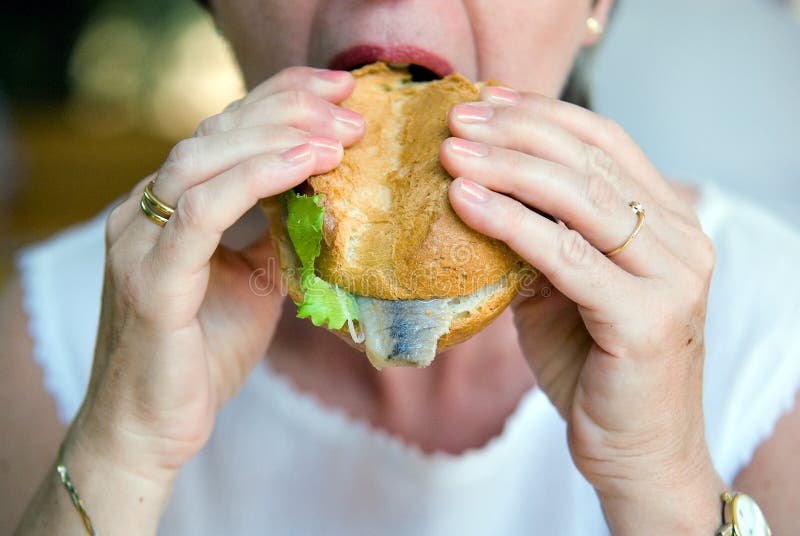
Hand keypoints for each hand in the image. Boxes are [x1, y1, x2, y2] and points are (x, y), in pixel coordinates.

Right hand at [72, 67, 364, 483]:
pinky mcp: (151, 280)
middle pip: (213, 133)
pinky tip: (307, 164)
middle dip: (287, 111)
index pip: (220, 131)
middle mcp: (141, 210)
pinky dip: (256, 178)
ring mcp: (139, 241)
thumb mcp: (253, 281)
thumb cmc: (203, 353)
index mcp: (165, 206)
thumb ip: (274, 235)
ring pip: (202, 159)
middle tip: (352, 112)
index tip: (339, 92)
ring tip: (340, 137)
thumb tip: (325, 199)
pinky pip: (201, 211)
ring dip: (278, 138)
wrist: (154, 426)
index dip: (278, 100)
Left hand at [441, 87, 724, 532]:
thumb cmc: (594, 369)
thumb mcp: (561, 290)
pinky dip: (512, 224)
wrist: (635, 453)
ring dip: (508, 168)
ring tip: (452, 153)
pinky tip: (467, 202)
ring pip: (582, 200)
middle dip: (515, 133)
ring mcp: (673, 279)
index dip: (543, 112)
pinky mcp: (646, 320)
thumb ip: (537, 241)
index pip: (606, 141)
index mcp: (668, 222)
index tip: (485, 100)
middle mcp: (682, 240)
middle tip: (457, 120)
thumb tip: (474, 191)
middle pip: (591, 162)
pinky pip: (568, 256)